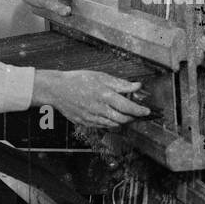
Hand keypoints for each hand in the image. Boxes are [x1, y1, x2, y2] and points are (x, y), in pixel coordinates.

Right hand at [32, 70, 151, 128]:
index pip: (128, 107)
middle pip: (123, 119)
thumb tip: (137, 86)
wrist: (57, 90)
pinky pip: (103, 126)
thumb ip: (120, 84)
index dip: (140, 111)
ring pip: (114, 125)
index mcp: (104, 95)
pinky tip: (112, 117)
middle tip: (138, 114)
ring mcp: (92, 117)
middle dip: (133, 118)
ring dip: (123, 121)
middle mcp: (99, 108)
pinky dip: (111, 123)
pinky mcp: (85, 123)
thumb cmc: (78, 80)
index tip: (147, 112)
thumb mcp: (101, 77)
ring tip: (126, 115)